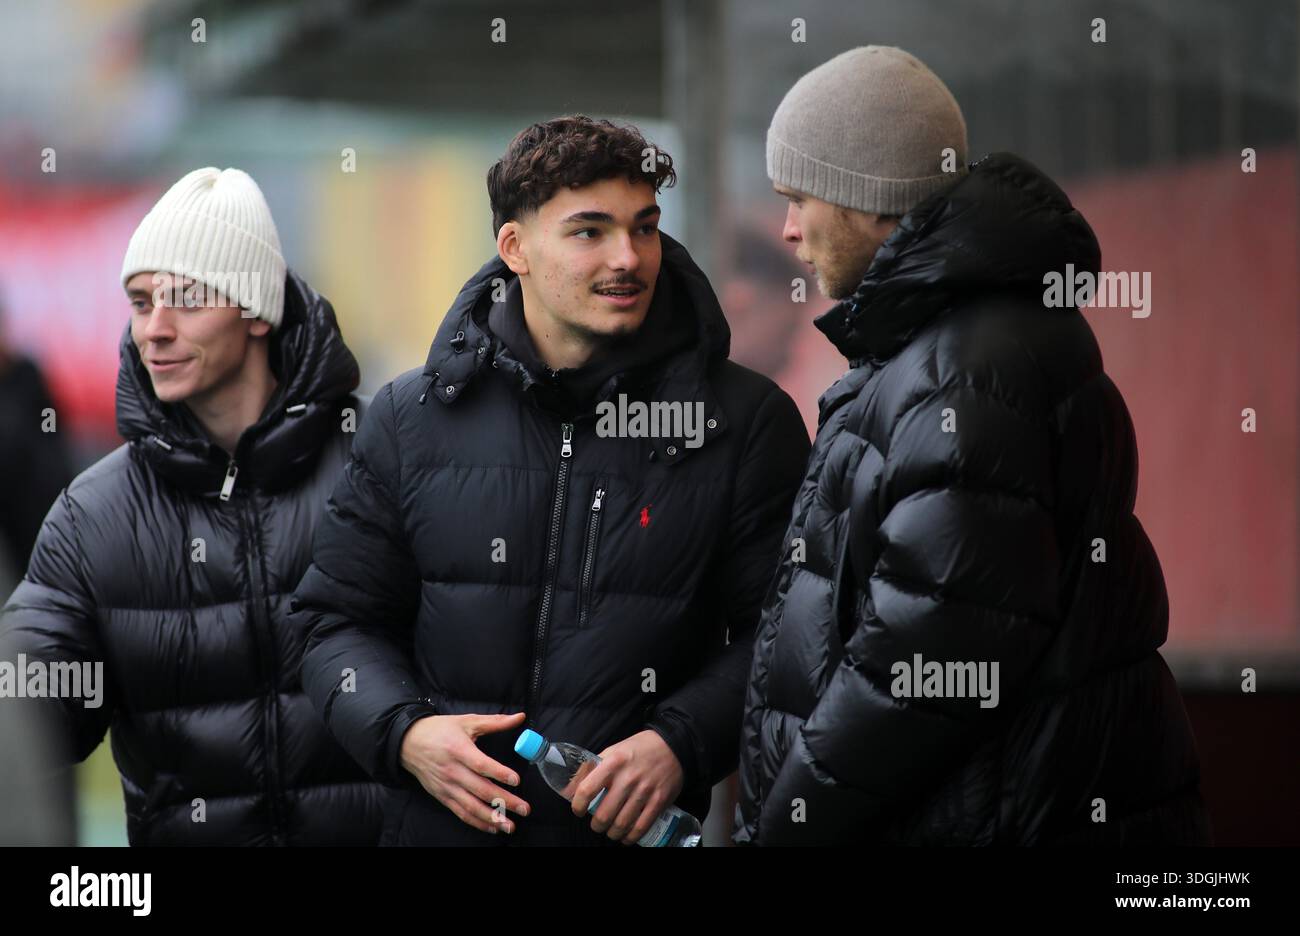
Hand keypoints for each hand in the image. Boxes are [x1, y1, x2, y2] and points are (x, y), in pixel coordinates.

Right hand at [399, 712, 530, 834]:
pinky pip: (461, 812)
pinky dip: (477, 822)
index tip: (516, 780)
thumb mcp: (467, 721)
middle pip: (481, 790)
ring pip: (471, 806)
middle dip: (504, 801)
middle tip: (524, 808)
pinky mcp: (443, 796)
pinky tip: (492, 827)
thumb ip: (495, 722)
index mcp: (459, 750)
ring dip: (492, 818)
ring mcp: (447, 786)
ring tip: (510, 825)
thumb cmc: (440, 730)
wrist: (409, 743)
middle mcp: (453, 771)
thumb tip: (520, 717)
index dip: (499, 773)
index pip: (481, 765)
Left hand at [570, 730, 683, 844]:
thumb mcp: (614, 750)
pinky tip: (626, 837)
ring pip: (621, 824)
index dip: (578, 805)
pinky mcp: (659, 801)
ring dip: (612, 833)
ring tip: (610, 832)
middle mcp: (628, 778)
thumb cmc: (639, 748)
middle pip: (604, 814)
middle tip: (597, 824)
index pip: (587, 789)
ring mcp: (645, 791)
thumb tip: (569, 788)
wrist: (674, 745)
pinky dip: (630, 837)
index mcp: (613, 762)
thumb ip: (592, 768)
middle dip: (597, 825)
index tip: (578, 810)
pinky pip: (641, 827)